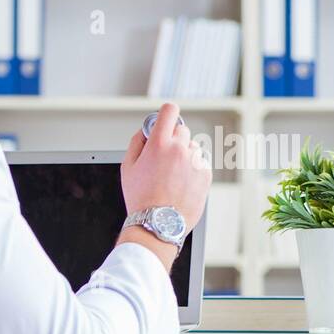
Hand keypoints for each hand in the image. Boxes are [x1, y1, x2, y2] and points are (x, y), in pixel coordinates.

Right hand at [121, 101, 210, 228]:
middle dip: (173, 140)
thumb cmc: (141, 199)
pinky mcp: (206, 173)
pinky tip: (180, 184)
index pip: (169, 111)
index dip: (166, 114)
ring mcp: (195, 161)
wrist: (159, 223)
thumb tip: (145, 131)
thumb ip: (136, 143)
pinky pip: (200, 163)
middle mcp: (180, 149)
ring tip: (172, 177)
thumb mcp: (127, 168)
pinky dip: (192, 170)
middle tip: (164, 159)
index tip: (164, 121)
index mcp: (159, 144)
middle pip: (182, 130)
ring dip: (184, 156)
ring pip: (192, 148)